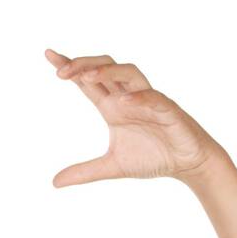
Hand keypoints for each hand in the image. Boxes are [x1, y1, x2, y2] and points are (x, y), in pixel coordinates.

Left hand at [44, 49, 224, 185]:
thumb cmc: (153, 156)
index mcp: (113, 106)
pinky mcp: (169, 111)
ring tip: (86, 76)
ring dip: (107, 71)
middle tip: (61, 71)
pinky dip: (139, 98)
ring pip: (129, 73)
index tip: (48, 55)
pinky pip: (154, 98)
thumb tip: (54, 183)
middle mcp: (128, 97)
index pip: (88, 80)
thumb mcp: (112, 167)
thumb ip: (84, 172)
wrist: (187, 164)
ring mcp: (149, 100)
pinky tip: (122, 101)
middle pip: (105, 68)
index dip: (71, 66)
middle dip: (84, 65)